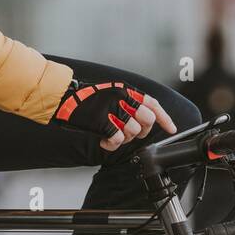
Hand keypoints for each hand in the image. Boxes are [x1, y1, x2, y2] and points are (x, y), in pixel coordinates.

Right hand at [52, 79, 177, 151]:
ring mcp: (112, 109)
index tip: (171, 129)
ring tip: (111, 136)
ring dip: (123, 138)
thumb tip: (143, 119)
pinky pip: (117, 140)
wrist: (62, 98)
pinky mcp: (103, 121)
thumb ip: (126, 103)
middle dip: (141, 131)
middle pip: (146, 119)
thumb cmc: (83, 99)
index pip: (152, 103)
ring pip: (132, 131)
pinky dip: (111, 144)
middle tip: (129, 133)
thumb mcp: (109, 94)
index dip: (164, 117)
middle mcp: (121, 97)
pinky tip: (103, 141)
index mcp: (125, 90)